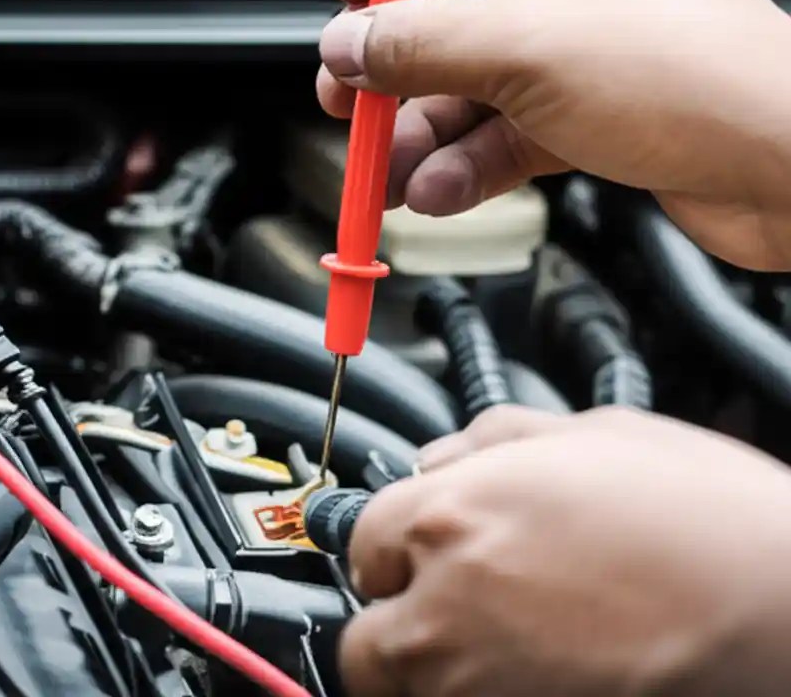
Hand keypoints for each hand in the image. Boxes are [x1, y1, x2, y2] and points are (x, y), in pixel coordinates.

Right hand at [317, 0, 790, 269]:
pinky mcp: (588, 118)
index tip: (340, 6)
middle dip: (389, 77)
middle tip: (348, 110)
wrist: (783, 167)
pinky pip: (504, 139)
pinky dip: (467, 170)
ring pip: (469, 93)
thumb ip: (421, 44)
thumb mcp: (525, 46)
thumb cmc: (690, 77)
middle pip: (446, 25)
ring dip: (420, 141)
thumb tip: (347, 44)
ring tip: (389, 178)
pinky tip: (441, 194)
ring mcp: (577, 58)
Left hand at [339, 405, 790, 696]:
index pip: (361, 540)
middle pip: (366, 640)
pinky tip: (546, 680)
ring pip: (410, 694)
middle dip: (400, 630)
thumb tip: (437, 456)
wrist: (790, 619)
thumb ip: (495, 440)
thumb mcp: (601, 437)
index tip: (422, 560)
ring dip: (442, 676)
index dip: (396, 550)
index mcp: (449, 518)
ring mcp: (472, 687)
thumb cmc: (714, 527)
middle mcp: (442, 607)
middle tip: (460, 621)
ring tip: (518, 655)